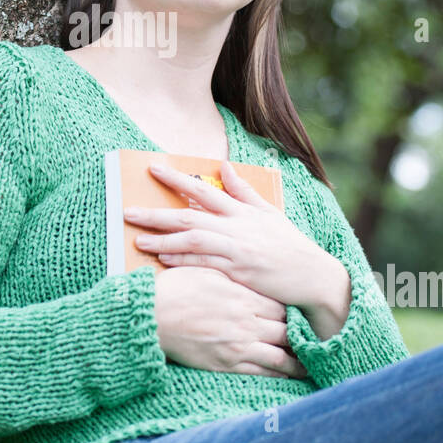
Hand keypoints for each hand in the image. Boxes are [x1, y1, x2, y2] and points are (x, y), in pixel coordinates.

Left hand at [124, 159, 349, 333]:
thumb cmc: (290, 245)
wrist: (314, 276)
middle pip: (190, 215)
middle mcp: (237, 227)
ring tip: (138, 240)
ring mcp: (237, 250)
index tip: (152, 168)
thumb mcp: (269, 212)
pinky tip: (164, 259)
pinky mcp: (239, 272)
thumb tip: (223, 165)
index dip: (176, 178)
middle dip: (156, 213)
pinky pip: (205, 265)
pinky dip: (183, 261)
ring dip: (163, 239)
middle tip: (128, 211)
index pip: (204, 189)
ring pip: (193, 240)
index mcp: (242, 211)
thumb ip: (243, 191)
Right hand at [152, 265, 308, 378]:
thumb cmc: (176, 289)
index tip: (303, 311)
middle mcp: (246, 322)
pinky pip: (262, 372)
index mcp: (243, 296)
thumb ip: (234, 274)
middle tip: (314, 337)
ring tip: (310, 363)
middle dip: (300, 333)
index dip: (294, 308)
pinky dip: (279, 374)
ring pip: (280, 355)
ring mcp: (238, 345)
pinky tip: (288, 375)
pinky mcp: (227, 365)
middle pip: (286, 329)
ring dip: (298, 360)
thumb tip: (251, 270)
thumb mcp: (208, 272)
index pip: (281, 304)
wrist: (152, 316)